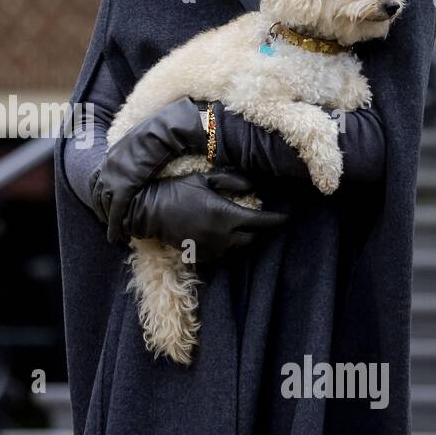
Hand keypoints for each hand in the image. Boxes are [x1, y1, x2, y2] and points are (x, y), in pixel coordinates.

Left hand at [89, 96, 212, 242]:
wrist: (160, 132)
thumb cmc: (157, 134)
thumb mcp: (140, 143)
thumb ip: (136, 152)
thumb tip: (144, 155)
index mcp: (111, 156)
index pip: (95, 180)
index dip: (97, 195)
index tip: (102, 206)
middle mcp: (107, 167)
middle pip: (97, 195)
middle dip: (101, 212)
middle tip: (107, 225)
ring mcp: (113, 177)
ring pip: (104, 206)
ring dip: (108, 223)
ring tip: (115, 235)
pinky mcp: (123, 187)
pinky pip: (116, 211)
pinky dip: (115, 226)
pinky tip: (117, 237)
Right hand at [121, 171, 289, 261]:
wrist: (148, 212)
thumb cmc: (176, 190)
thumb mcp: (204, 179)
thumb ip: (231, 181)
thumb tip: (254, 186)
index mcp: (225, 214)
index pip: (261, 222)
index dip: (277, 220)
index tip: (287, 217)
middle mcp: (222, 236)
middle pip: (253, 238)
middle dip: (259, 229)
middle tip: (260, 219)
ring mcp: (211, 248)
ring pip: (239, 248)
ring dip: (243, 237)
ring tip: (241, 225)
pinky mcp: (202, 256)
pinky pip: (223, 253)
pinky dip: (228, 245)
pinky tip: (222, 233)